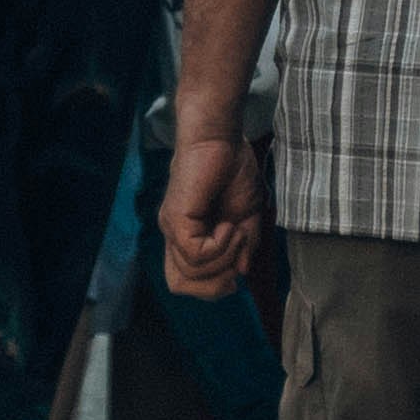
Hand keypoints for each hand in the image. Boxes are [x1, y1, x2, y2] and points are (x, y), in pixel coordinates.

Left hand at [160, 131, 267, 299]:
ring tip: (236, 234)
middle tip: (236, 262)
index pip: (188, 281)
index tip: (237, 269)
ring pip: (187, 275)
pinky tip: (229, 224)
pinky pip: (195, 255)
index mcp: (188, 236)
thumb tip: (241, 273)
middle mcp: (174, 235)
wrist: (220, 134)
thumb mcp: (247, 214)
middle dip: (213, 286)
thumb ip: (244, 245)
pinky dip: (219, 247)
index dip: (214, 285)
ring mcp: (172, 228)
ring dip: (222, 262)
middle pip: (179, 285)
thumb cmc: (232, 166)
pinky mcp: (175, 219)